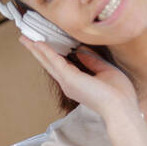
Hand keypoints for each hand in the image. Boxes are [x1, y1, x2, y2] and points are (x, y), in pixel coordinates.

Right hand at [17, 33, 139, 119]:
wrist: (121, 107)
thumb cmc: (118, 93)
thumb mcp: (105, 71)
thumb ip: (92, 60)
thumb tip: (81, 49)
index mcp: (77, 82)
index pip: (60, 64)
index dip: (51, 53)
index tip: (44, 42)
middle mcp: (68, 83)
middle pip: (48, 63)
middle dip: (36, 50)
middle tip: (26, 39)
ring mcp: (67, 81)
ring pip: (48, 61)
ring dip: (36, 49)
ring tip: (25, 38)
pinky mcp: (69, 78)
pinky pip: (54, 61)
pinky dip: (46, 51)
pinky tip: (38, 43)